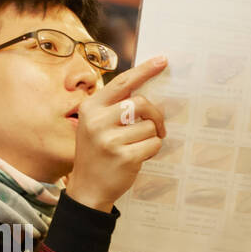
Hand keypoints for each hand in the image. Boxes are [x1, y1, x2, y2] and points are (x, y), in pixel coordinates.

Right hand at [66, 57, 167, 212]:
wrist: (87, 190)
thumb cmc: (96, 155)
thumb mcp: (94, 126)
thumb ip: (113, 108)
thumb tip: (144, 92)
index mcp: (90, 108)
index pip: (122, 83)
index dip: (144, 70)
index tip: (163, 61)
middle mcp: (97, 121)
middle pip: (141, 103)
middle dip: (154, 115)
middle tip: (157, 127)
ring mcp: (110, 140)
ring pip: (150, 126)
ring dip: (150, 137)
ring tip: (136, 148)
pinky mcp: (125, 156)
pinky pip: (153, 144)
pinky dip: (151, 151)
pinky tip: (137, 158)